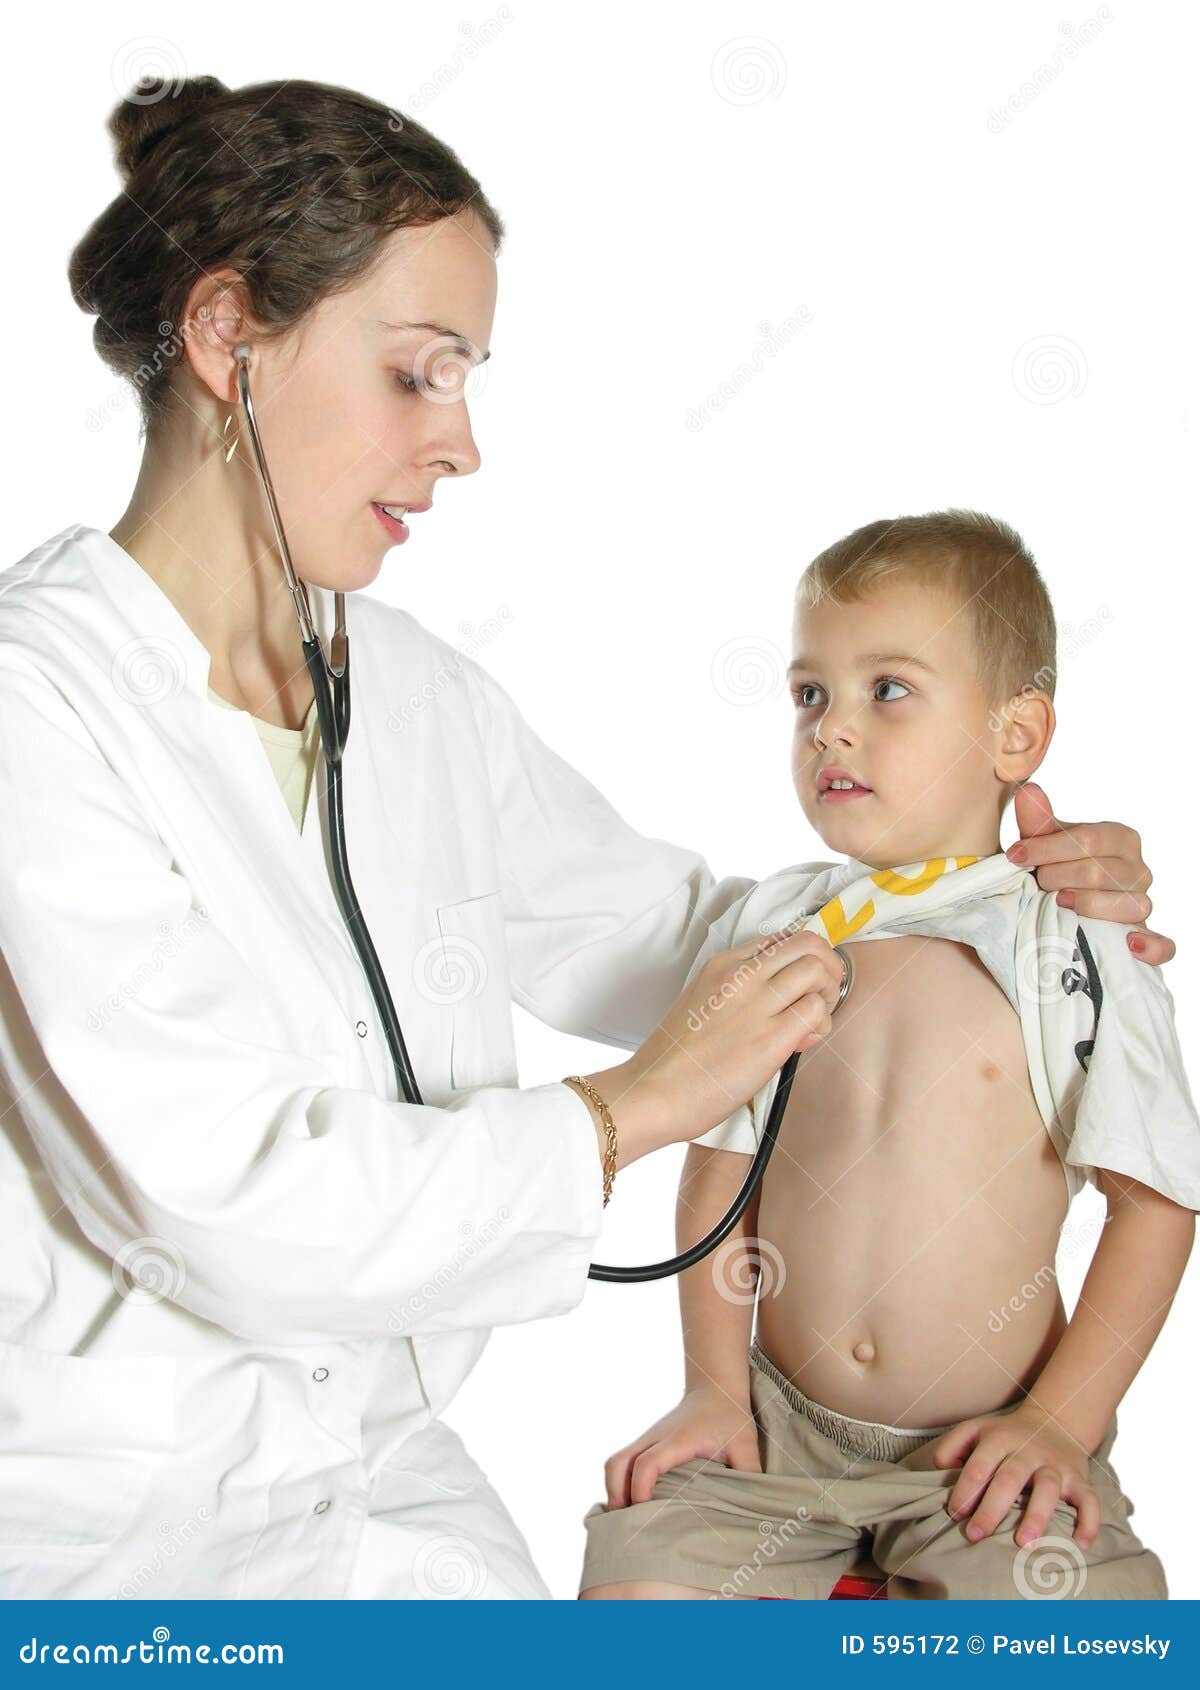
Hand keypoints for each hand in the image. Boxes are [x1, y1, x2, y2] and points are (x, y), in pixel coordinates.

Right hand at [602, 1385, 761, 1508]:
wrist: (716, 1388)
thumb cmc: (730, 1416)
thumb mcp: (745, 1444)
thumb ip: (749, 1473)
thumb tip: (754, 1507)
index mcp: (677, 1439)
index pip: (647, 1463)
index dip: (640, 1489)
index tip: (644, 1511)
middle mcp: (655, 1438)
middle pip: (616, 1463)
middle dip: (615, 1494)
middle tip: (627, 1524)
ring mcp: (647, 1439)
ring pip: (614, 1464)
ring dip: (615, 1490)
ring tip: (628, 1519)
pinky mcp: (646, 1443)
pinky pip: (622, 1463)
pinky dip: (619, 1483)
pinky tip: (633, 1504)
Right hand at [615, 927, 846, 1151]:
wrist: (651, 1092)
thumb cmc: (672, 1060)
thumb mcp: (701, 1005)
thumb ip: (740, 996)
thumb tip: (783, 1007)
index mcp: (722, 965)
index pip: (781, 939)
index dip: (803, 959)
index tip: (801, 986)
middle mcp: (740, 975)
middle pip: (808, 943)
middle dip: (828, 967)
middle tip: (821, 997)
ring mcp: (755, 1004)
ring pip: (817, 968)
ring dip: (829, 992)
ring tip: (815, 1021)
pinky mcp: (769, 1038)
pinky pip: (815, 1010)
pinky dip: (822, 1024)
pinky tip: (804, 1042)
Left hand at [930, 1405, 1098, 1547]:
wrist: (1054, 1422)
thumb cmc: (1006, 1436)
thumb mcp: (975, 1430)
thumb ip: (952, 1446)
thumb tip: (937, 1470)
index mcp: (1000, 1439)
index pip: (979, 1465)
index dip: (965, 1490)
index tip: (955, 1514)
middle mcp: (1028, 1451)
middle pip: (1010, 1478)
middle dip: (992, 1508)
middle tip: (976, 1535)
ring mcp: (1056, 1465)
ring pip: (1048, 1487)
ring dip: (1037, 1515)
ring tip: (1024, 1543)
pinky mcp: (1080, 1479)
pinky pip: (1089, 1500)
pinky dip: (1088, 1521)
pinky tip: (1080, 1544)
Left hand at [1007, 781, 1173, 963]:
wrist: (1062, 906)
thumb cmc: (1057, 870)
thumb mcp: (1045, 846)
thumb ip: (1038, 823)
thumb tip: (1028, 791)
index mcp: (1120, 839)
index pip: (1088, 839)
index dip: (1047, 848)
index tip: (1015, 856)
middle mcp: (1138, 869)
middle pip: (1098, 872)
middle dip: (1056, 878)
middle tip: (1036, 883)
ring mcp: (1143, 903)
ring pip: (1127, 904)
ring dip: (1085, 907)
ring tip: (1059, 905)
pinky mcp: (1146, 936)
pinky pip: (1162, 944)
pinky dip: (1150, 946)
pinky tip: (1129, 945)